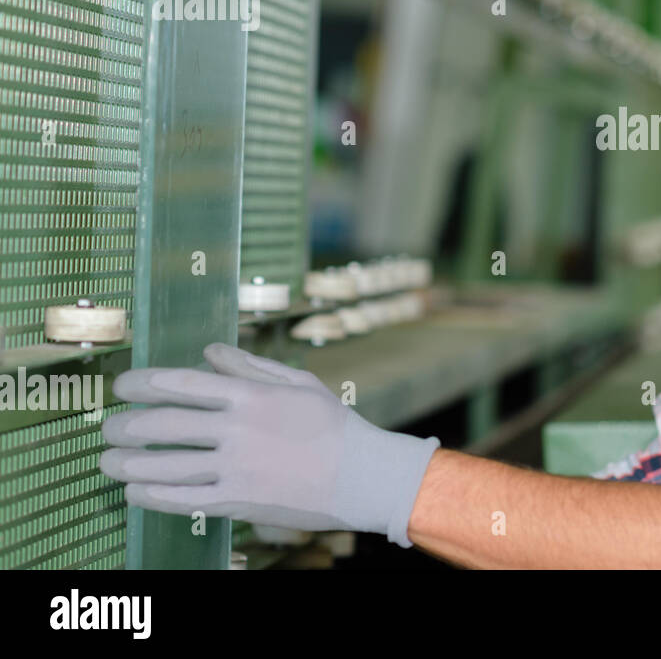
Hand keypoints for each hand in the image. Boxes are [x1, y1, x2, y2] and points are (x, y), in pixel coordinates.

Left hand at [99, 343, 439, 546]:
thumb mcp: (298, 383)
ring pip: (164, 465)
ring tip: (107, 461)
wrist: (361, 476)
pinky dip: (151, 495)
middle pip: (165, 424)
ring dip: (127, 462)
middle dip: (127, 424)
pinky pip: (182, 499)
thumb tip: (209, 351)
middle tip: (109, 426)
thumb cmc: (334, 426)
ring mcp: (236, 468)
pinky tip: (134, 490)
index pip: (182, 383)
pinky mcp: (238, 501)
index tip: (122, 386)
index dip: (143, 382)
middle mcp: (238, 430)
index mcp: (252, 396)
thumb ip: (250, 366)